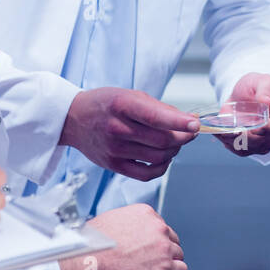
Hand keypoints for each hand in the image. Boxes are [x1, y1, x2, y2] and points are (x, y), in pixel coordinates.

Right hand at [60, 203, 186, 269]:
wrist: (85, 261)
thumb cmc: (92, 244)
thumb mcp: (112, 220)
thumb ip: (130, 224)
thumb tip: (133, 232)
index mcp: (146, 213)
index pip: (162, 227)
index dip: (154, 240)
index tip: (147, 248)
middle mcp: (157, 227)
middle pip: (172, 240)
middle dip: (163, 251)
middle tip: (149, 261)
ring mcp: (163, 247)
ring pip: (178, 255)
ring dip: (169, 263)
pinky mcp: (164, 267)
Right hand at [61, 87, 199, 180]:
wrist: (73, 119)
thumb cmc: (106, 103)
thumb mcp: (131, 95)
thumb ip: (160, 108)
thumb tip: (189, 120)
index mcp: (122, 105)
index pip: (157, 117)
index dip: (180, 123)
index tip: (196, 125)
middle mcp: (117, 129)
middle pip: (162, 141)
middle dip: (183, 138)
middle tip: (188, 132)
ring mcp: (115, 150)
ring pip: (158, 157)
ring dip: (174, 151)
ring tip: (174, 143)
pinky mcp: (113, 165)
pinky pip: (146, 174)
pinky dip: (162, 167)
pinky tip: (163, 158)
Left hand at [217, 73, 269, 156]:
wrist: (244, 95)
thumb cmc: (259, 87)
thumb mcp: (265, 81)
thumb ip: (267, 90)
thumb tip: (267, 103)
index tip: (258, 127)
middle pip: (266, 142)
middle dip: (250, 138)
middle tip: (237, 130)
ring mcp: (264, 143)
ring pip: (251, 148)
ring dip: (236, 141)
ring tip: (224, 130)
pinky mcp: (249, 147)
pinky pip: (239, 150)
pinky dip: (228, 142)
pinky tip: (220, 132)